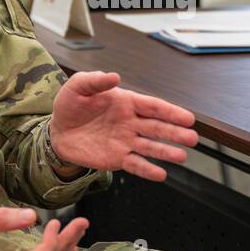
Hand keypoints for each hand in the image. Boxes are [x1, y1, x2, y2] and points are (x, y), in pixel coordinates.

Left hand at [49, 71, 197, 181]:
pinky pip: (135, 164)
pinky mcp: (117, 158)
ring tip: (182, 156)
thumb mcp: (78, 86)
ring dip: (166, 152)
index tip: (188, 118)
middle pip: (158, 128)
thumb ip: (96, 81)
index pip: (153, 106)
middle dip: (175, 133)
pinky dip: (147, 170)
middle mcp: (131, 122)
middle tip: (192, 138)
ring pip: (150, 147)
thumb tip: (114, 76)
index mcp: (127, 102)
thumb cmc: (70, 105)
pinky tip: (161, 174)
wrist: (57, 131)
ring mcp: (126, 141)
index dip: (171, 112)